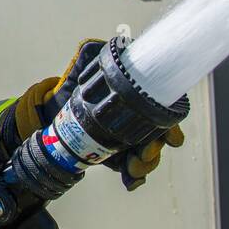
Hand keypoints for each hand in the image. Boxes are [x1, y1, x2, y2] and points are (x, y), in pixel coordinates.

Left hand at [13, 38, 184, 189]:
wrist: (56, 117)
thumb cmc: (75, 91)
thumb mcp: (82, 70)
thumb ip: (91, 55)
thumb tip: (97, 45)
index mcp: (135, 102)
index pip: (162, 114)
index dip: (170, 126)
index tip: (171, 137)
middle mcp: (137, 122)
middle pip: (158, 139)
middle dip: (154, 150)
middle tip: (142, 155)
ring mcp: (129, 141)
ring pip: (148, 156)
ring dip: (144, 165)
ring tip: (131, 169)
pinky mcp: (118, 157)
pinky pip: (134, 171)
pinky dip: (135, 178)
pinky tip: (131, 183)